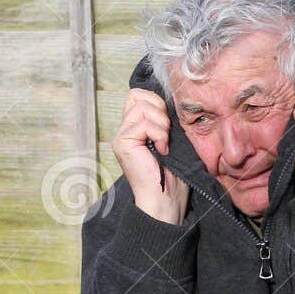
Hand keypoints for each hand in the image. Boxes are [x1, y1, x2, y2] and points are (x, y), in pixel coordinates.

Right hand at [112, 88, 188, 223]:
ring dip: (161, 123)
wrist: (166, 198)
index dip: (157, 102)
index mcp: (135, 127)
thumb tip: (172, 101)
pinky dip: (159, 135)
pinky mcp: (122, 142)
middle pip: (136, 94)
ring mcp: (121, 136)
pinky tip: (162, 151)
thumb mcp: (172, 140)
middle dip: (159, 108)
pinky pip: (144, 124)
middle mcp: (125, 129)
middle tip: (167, 131)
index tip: (169, 124)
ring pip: (141, 106)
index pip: (139, 95)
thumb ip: (166, 120)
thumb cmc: (173, 174)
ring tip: (165, 142)